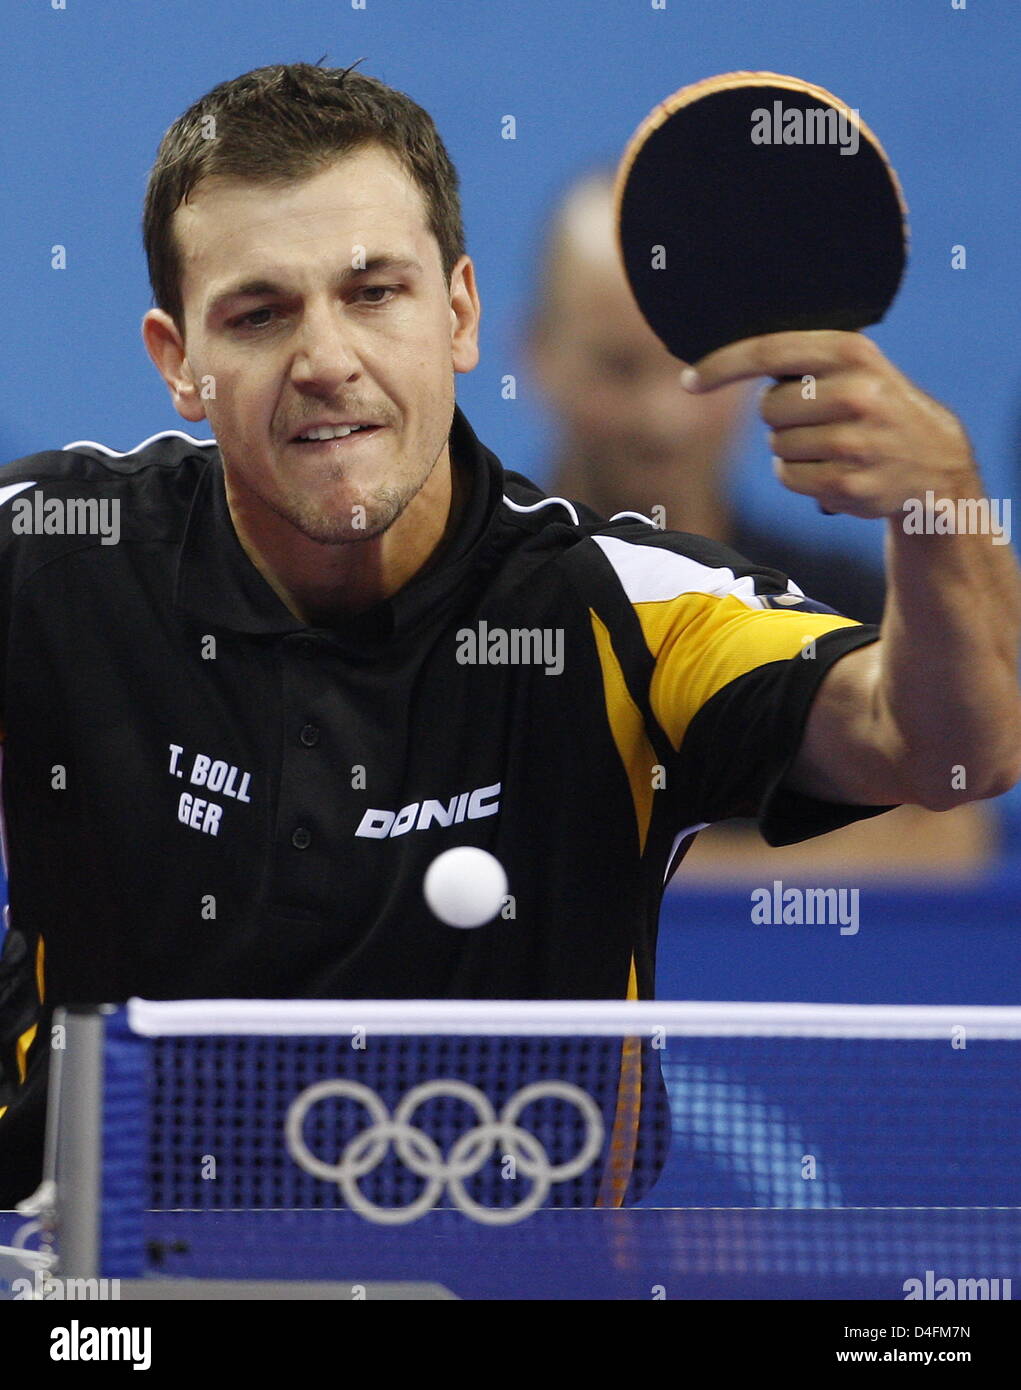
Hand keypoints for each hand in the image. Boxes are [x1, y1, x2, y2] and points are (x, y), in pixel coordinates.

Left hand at [681, 330, 978, 518]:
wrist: (934, 464)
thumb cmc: (875, 408)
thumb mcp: (854, 366)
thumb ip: (802, 358)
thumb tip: (720, 361)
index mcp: (852, 352)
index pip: (769, 351)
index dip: (722, 366)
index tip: (690, 380)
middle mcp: (856, 392)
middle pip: (767, 409)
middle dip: (782, 418)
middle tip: (820, 420)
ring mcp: (855, 441)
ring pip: (777, 447)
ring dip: (793, 451)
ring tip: (836, 446)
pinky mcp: (850, 482)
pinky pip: (789, 478)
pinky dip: (802, 478)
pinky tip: (837, 470)